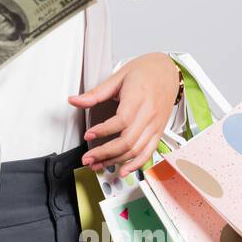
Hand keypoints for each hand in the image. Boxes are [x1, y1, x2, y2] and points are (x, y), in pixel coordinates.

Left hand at [67, 52, 179, 177]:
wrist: (168, 71)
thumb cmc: (144, 71)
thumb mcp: (118, 77)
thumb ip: (96, 93)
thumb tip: (74, 101)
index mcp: (138, 99)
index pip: (121, 121)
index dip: (103, 131)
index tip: (88, 135)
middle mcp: (149, 115)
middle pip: (128, 141)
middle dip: (105, 153)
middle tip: (88, 158)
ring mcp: (155, 126)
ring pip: (136, 150)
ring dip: (116, 161)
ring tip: (98, 164)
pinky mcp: (159, 132)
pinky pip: (149, 152)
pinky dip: (136, 164)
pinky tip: (123, 171)